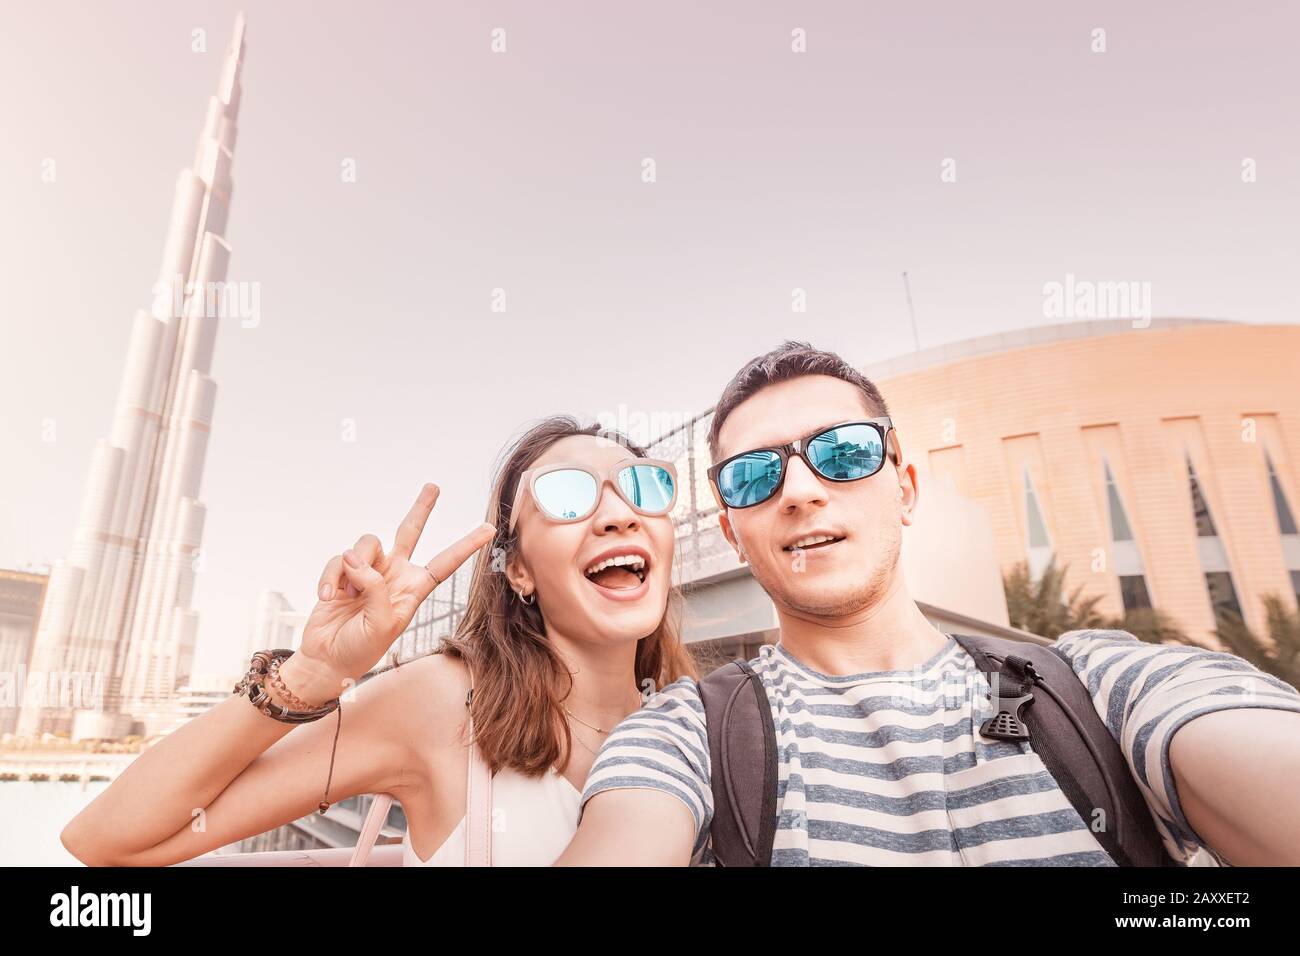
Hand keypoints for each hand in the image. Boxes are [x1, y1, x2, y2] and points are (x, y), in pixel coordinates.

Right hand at [295, 483, 494, 688]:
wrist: (327, 658)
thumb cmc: (361, 648)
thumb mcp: (382, 624)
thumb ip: (375, 588)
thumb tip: (355, 557)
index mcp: (414, 589)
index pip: (444, 563)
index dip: (466, 546)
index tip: (489, 530)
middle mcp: (395, 575)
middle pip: (410, 533)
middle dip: (421, 509)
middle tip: (434, 487)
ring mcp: (368, 570)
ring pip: (366, 544)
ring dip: (353, 569)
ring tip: (348, 597)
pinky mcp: (342, 571)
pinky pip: (338, 560)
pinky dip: (330, 579)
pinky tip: (327, 598)